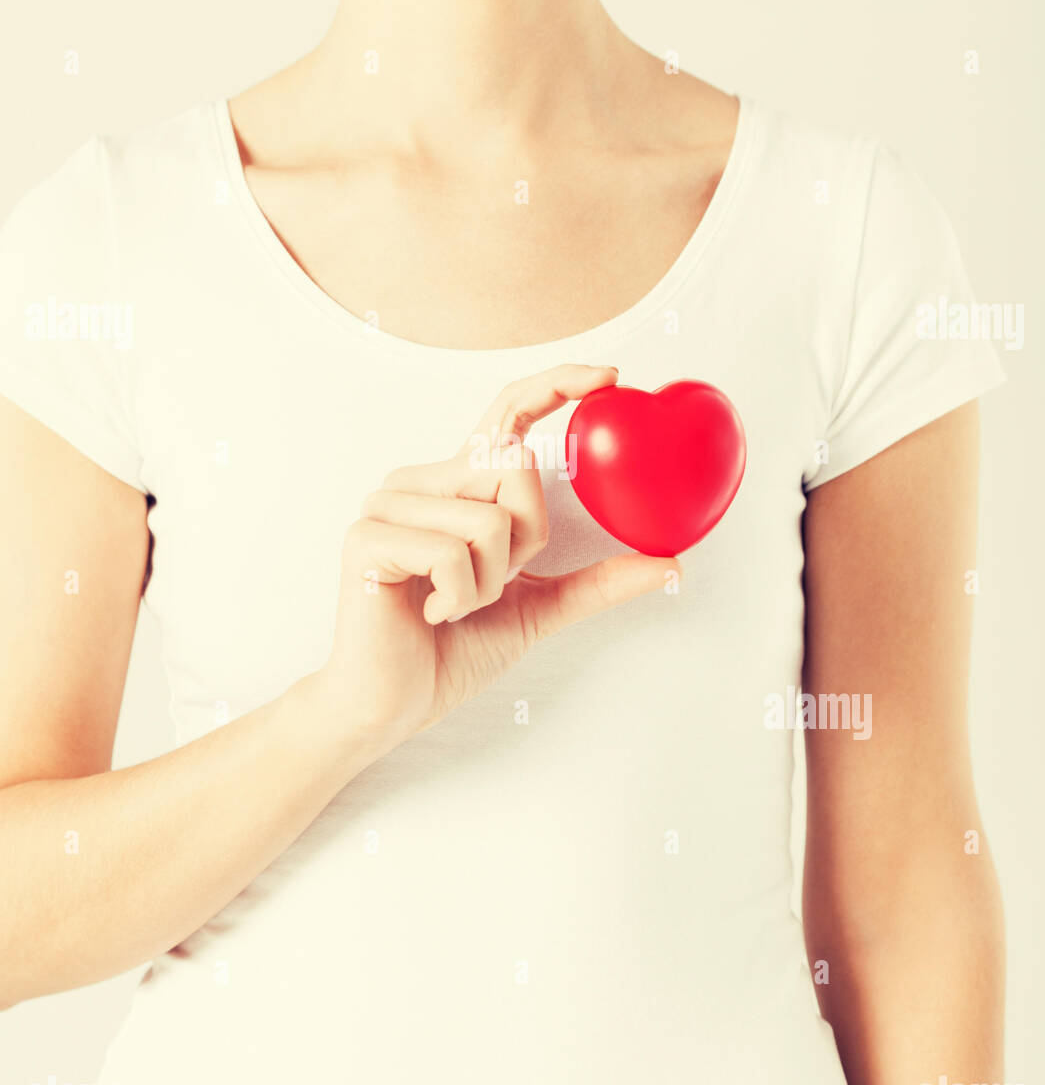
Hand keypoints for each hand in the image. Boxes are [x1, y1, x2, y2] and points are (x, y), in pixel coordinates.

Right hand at [320, 364, 676, 757]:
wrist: (391, 706)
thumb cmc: (453, 651)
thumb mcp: (540, 609)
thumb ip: (598, 581)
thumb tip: (670, 565)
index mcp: (457, 485)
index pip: (507, 416)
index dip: (557, 386)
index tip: (610, 378)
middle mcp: (421, 481)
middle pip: (514, 470)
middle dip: (524, 542)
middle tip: (486, 587)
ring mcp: (388, 504)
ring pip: (489, 519)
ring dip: (489, 582)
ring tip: (450, 604)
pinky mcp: (368, 536)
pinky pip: (451, 553)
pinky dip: (458, 597)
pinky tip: (429, 613)